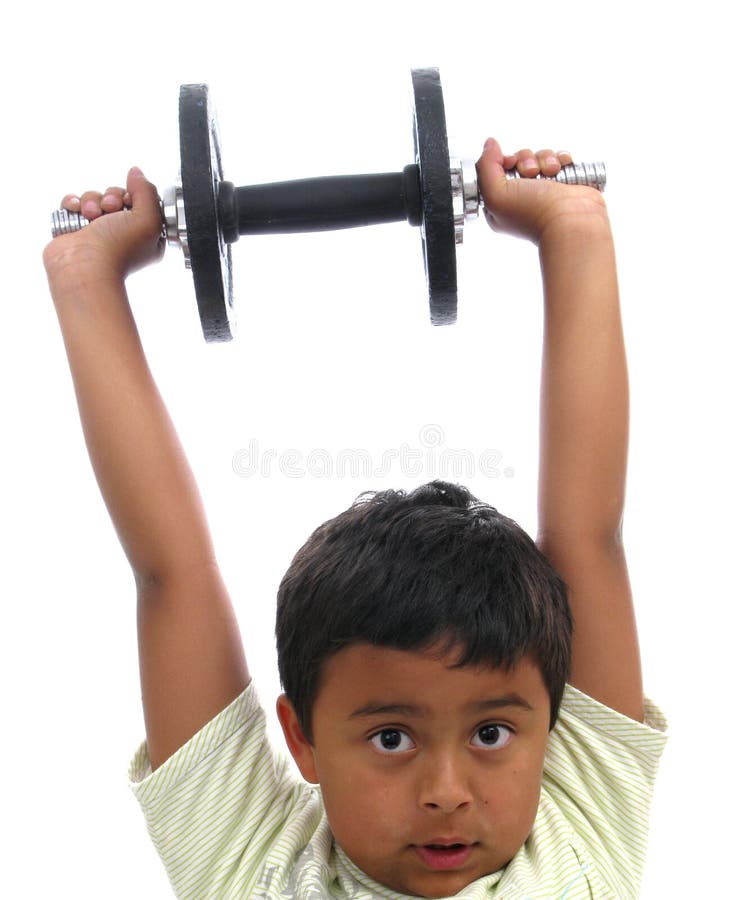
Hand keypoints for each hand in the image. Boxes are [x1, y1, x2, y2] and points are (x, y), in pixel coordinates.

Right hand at [43, 167, 164, 284]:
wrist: (84, 266)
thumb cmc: (118, 248)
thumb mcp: (148, 218)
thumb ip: (147, 190)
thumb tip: (137, 173)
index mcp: (145, 235)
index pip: (140, 202)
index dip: (133, 196)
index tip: (129, 202)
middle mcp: (121, 233)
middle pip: (115, 197)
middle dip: (111, 198)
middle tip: (109, 210)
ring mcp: (96, 231)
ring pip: (94, 198)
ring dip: (92, 201)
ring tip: (91, 216)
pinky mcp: (74, 229)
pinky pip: (73, 203)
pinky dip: (73, 204)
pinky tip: (76, 212)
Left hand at [476, 139, 607, 244]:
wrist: (572, 220)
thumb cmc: (534, 213)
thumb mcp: (496, 194)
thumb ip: (485, 167)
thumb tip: (489, 144)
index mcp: (501, 203)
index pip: (496, 170)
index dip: (502, 161)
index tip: (510, 164)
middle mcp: (522, 196)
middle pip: (519, 160)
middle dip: (526, 160)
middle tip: (532, 173)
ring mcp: (544, 189)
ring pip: (539, 157)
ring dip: (545, 159)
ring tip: (551, 172)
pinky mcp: (562, 183)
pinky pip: (558, 158)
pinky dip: (560, 159)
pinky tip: (561, 168)